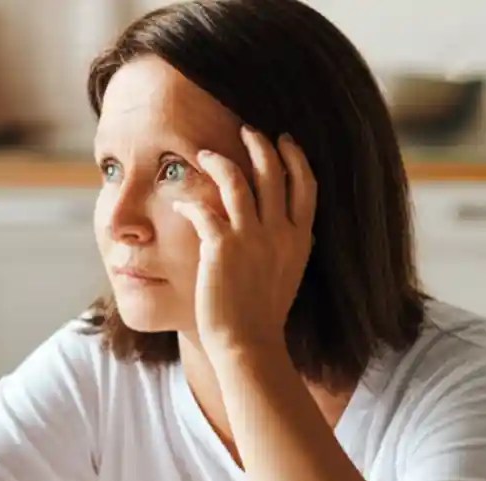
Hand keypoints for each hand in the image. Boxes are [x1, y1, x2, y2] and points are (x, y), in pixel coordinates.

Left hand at [172, 126, 316, 359]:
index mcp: (300, 239)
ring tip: (204, 153)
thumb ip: (291, 246)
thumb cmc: (264, 315)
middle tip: (244, 130)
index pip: (306, 185)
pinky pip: (203, 208)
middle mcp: (280, 233)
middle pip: (273, 171)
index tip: (285, 140)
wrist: (249, 345)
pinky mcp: (221, 247)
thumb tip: (293, 227)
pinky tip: (179, 202)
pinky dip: (189, 200)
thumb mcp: (290, 275)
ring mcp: (251, 239)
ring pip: (237, 179)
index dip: (295, 157)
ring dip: (219, 160)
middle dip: (259, 144)